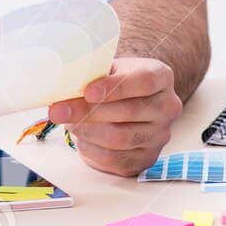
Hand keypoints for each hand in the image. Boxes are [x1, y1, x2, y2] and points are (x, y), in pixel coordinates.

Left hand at [47, 57, 182, 176]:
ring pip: (121, 138)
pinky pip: (116, 158)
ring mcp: (160, 135)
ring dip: (87, 131)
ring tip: (67, 122)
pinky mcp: (147, 158)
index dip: (115, 87)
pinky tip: (79, 137)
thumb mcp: (109, 67)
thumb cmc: (114, 80)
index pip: (144, 81)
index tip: (88, 92)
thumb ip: (93, 72)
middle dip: (88, 112)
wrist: (129, 102)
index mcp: (161, 77)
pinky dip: (91, 148)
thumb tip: (65, 82)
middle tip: (58, 110)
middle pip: (130, 111)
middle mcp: (167, 107)